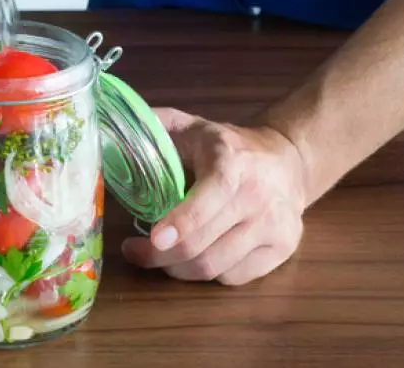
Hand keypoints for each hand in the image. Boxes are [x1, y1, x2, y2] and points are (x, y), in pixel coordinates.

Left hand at [122, 108, 308, 285]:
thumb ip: (155, 125)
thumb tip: (115, 130)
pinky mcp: (284, 248)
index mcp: (231, 164)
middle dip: (159, 257)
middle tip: (135, 252)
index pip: (206, 202)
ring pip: (215, 268)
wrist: (288, 161)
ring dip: (178, 270)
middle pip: (202, 246)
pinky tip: (196, 257)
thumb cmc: (228, 146)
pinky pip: (234, 278)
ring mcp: (275, 226)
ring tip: (160, 256)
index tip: (153, 239)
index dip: (179, 225)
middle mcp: (257, 198)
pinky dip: (207, 274)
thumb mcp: (192, 127)